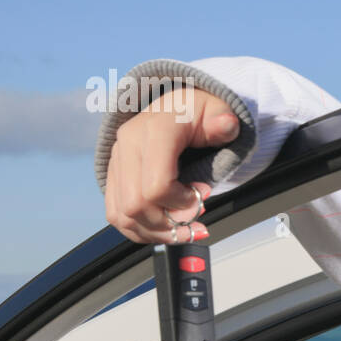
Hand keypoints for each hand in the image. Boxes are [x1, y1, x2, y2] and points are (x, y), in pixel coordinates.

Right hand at [104, 85, 239, 243]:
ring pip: (123, 216)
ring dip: (158, 232)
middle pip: (136, 206)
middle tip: (197, 218)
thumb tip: (227, 125)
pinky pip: (117, 216)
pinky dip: (143, 230)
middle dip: (170, 222)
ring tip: (186, 229)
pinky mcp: (113, 177)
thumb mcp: (217, 110)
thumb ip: (222, 121)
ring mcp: (116, 162)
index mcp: (154, 131)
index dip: (183, 202)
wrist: (177, 108)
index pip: (157, 186)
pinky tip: (168, 229)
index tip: (205, 194)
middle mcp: (127, 145)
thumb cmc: (197, 112)